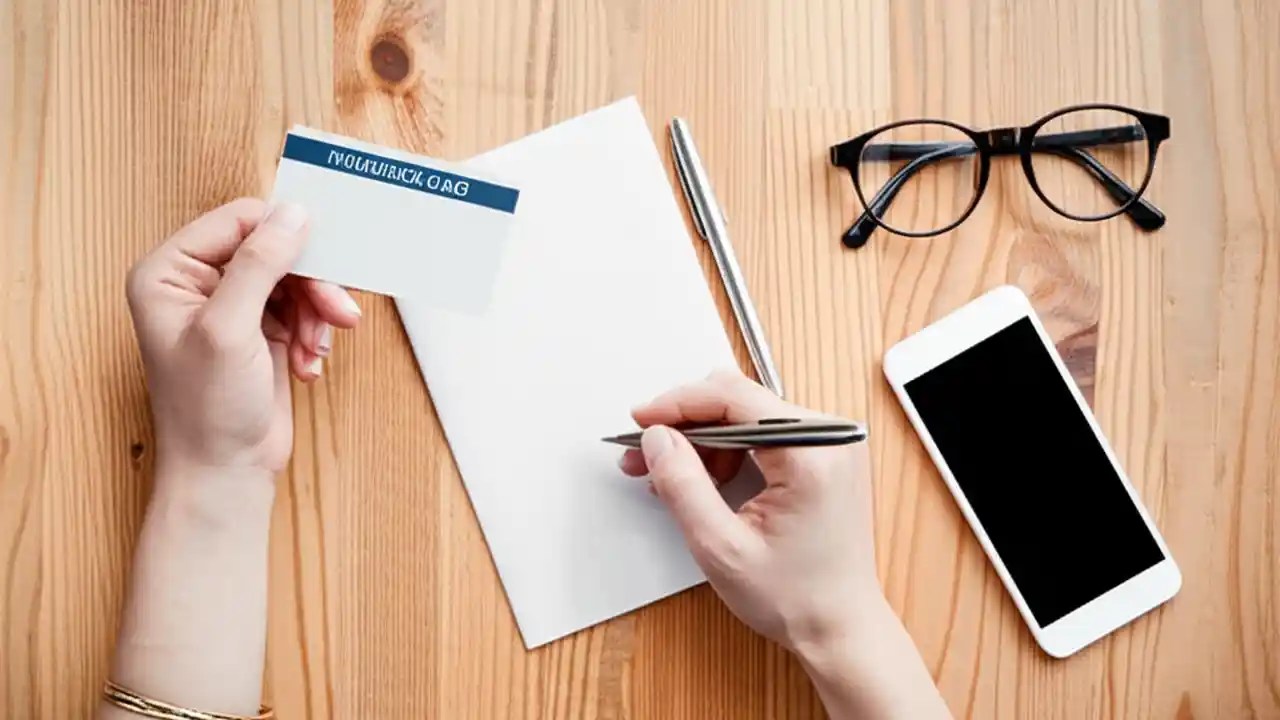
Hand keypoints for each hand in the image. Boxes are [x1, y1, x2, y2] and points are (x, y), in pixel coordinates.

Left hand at [126, 198, 360, 476]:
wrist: (224, 473)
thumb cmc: (207, 410)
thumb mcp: (229, 328)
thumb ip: (259, 265)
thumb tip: (293, 214)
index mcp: (169, 272)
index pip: (238, 221)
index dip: (283, 234)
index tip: (322, 256)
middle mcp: (197, 284)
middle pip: (273, 249)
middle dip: (310, 283)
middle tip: (336, 310)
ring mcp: (231, 307)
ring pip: (295, 279)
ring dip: (317, 311)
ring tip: (318, 348)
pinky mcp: (261, 330)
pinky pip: (303, 308)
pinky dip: (315, 333)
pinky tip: (309, 363)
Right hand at [618, 370, 879, 653]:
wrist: (839, 628)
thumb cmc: (796, 598)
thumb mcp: (721, 547)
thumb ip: (683, 485)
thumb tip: (658, 438)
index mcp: (813, 455)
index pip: (735, 397)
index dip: (679, 403)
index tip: (642, 419)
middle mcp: (831, 438)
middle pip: (740, 400)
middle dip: (686, 424)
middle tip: (646, 453)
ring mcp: (832, 444)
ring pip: (749, 414)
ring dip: (704, 439)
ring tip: (669, 473)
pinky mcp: (825, 456)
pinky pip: (766, 432)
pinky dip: (728, 449)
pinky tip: (704, 478)